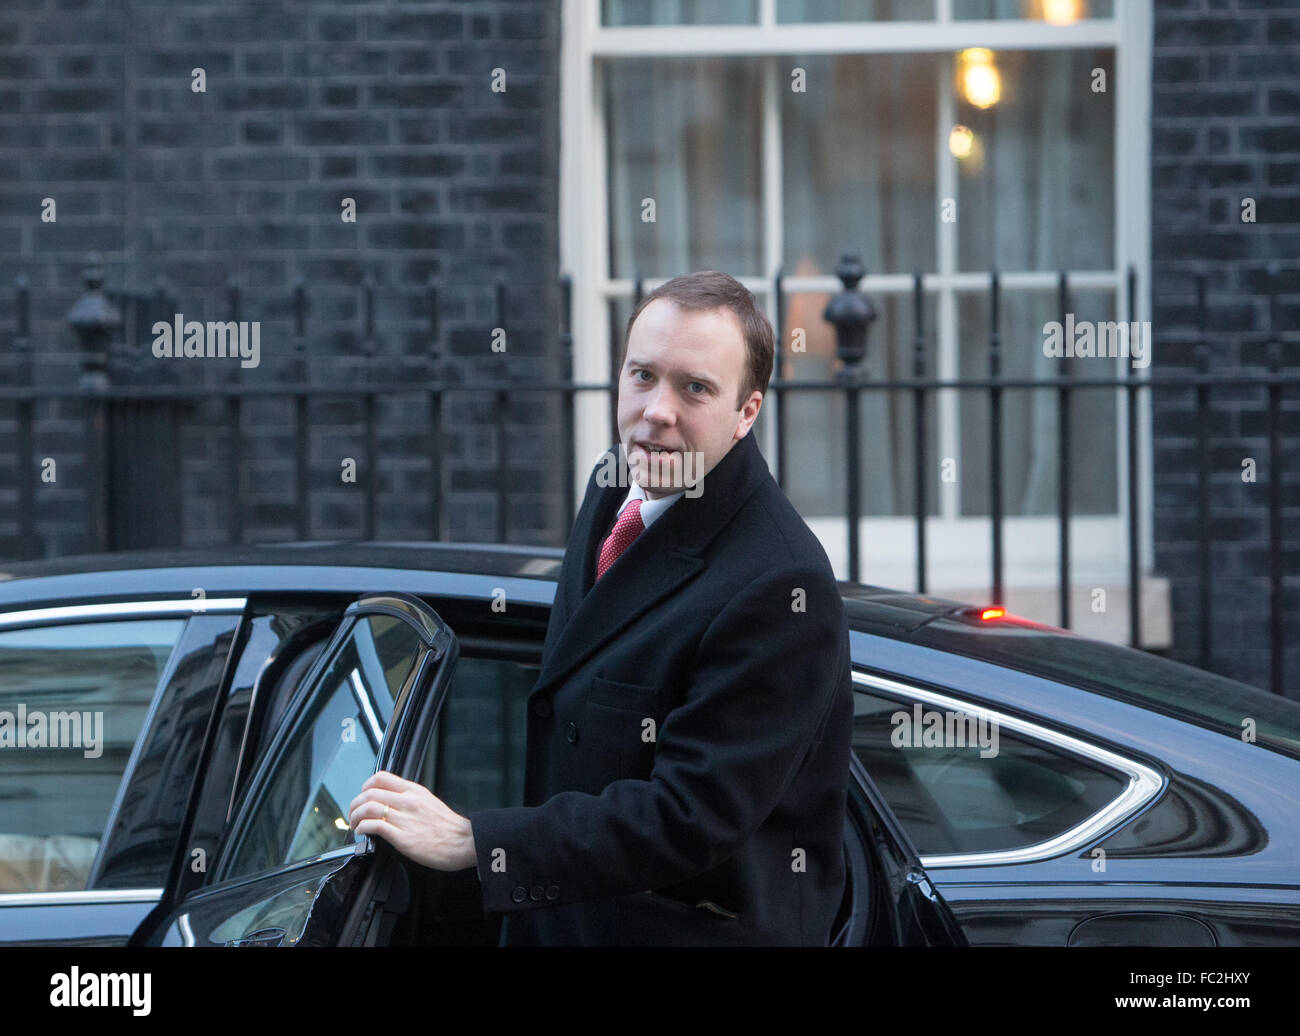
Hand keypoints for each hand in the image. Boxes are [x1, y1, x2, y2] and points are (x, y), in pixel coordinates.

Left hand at [348, 770, 476, 870]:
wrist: (464, 842)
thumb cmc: (448, 827)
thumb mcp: (429, 802)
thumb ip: (410, 799)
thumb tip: (392, 802)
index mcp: (414, 791)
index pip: (381, 777)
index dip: (365, 785)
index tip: (362, 796)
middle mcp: (408, 801)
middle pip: (369, 792)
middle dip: (355, 804)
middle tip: (353, 814)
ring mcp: (405, 819)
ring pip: (369, 807)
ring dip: (355, 816)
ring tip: (355, 825)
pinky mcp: (403, 837)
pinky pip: (375, 826)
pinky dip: (363, 828)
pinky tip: (363, 833)